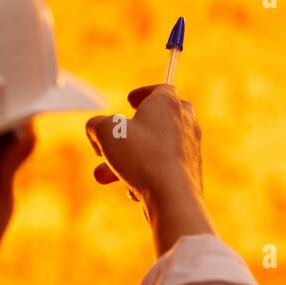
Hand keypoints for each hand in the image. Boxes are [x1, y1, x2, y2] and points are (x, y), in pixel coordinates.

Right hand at [85, 85, 213, 255]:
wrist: (173, 195)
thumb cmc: (142, 157)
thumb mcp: (106, 132)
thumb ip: (96, 124)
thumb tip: (95, 127)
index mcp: (168, 103)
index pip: (160, 89)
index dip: (143, 93)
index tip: (130, 102)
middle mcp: (184, 122)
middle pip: (156, 121)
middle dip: (128, 134)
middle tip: (110, 143)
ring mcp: (190, 148)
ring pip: (154, 150)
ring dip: (127, 161)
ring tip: (103, 176)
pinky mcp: (190, 172)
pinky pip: (163, 169)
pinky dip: (146, 176)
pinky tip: (133, 191)